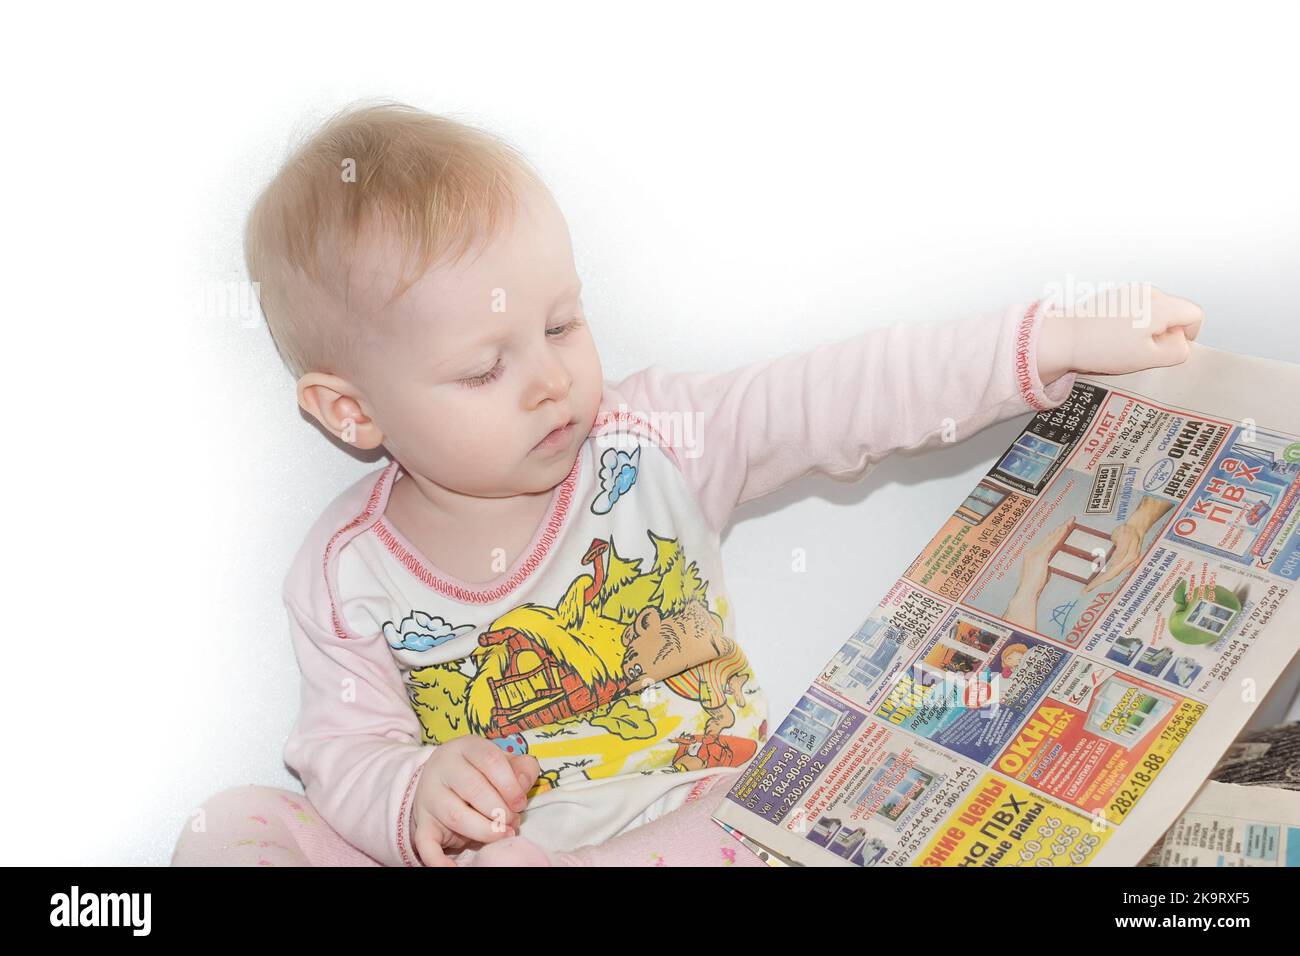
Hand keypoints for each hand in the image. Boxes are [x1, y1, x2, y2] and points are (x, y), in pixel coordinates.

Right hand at [410, 735, 541, 866]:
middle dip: (499, 810)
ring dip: (483, 830)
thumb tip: (524, 784)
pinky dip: (438, 860)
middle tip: (513, 822)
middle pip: (472, 788)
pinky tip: (454, 869)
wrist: (440, 780)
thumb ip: (521, 769)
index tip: (521, 803)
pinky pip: (425, 843)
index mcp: (466, 748)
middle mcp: (443, 768)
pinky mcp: (422, 823)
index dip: (510, 784)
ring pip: (454, 815)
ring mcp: (429, 796)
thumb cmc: (481, 772)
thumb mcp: (503, 762)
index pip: (489, 760)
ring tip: (502, 835)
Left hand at [1037, 286, 1204, 380]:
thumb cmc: (1102, 348)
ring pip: (1154, 311)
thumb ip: (1177, 351)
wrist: (1064, 338)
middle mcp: (1147, 292)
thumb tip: (1182, 343)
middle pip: (1174, 311)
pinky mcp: (1113, 296)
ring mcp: (1129, 291)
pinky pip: (1135, 310)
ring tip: (1125, 345)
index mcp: (1161, 304)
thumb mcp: (1150, 358)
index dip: (1188, 336)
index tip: (1169, 349)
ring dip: (1148, 329)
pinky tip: (1113, 338)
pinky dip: (1132, 324)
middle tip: (1143, 351)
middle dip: (1166, 332)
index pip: (1195, 315)